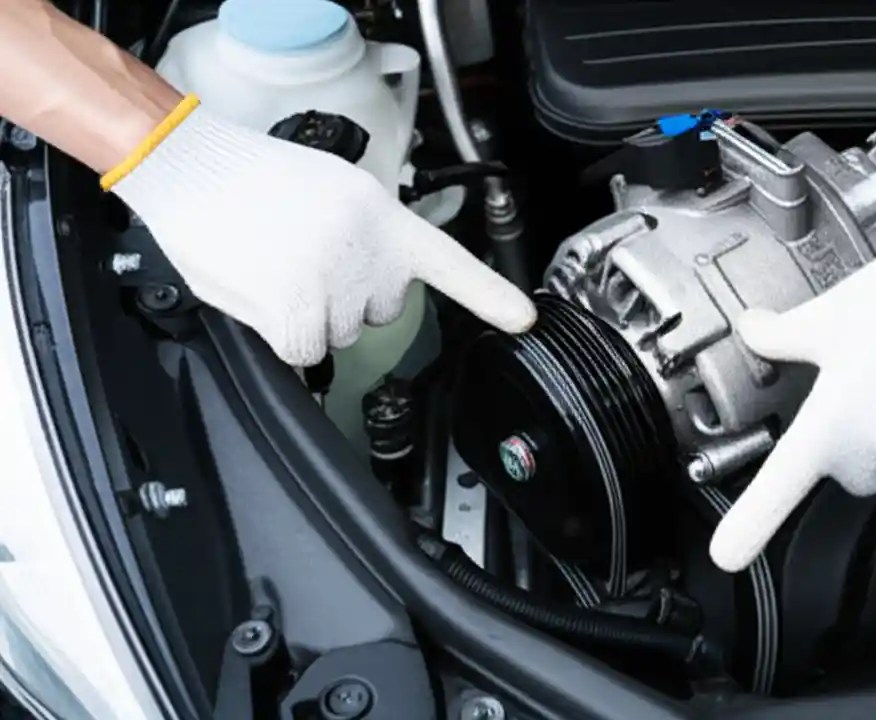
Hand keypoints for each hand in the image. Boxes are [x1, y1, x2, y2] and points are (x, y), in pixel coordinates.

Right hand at [111, 105, 534, 364]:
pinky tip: (265, 292)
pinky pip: (305, 351)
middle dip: (345, 296)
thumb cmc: (252, 181)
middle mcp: (369, 251)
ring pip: (338, 333)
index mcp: (384, 218)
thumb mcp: (330, 197)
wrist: (195, 166)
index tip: (523, 319)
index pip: (450, 263)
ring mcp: (336, 282)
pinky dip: (283, 336)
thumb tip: (363, 291)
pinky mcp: (299, 308)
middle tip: (301, 255)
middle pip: (377, 311)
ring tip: (274, 263)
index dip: (489, 296)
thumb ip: (362, 243)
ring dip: (308, 313)